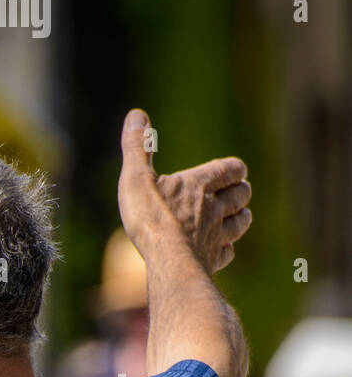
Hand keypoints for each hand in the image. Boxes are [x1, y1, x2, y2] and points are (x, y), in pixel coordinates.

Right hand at [118, 108, 251, 272]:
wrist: (169, 262)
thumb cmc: (153, 218)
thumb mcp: (137, 178)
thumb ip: (138, 147)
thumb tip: (136, 114)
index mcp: (201, 184)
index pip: (231, 169)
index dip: (233, 169)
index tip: (231, 170)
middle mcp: (215, 208)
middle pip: (240, 195)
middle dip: (239, 192)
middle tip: (233, 193)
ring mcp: (216, 236)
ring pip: (239, 224)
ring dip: (240, 219)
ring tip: (235, 218)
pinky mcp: (211, 260)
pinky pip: (226, 253)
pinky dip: (226, 250)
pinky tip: (221, 250)